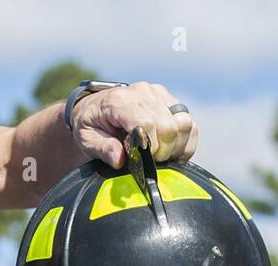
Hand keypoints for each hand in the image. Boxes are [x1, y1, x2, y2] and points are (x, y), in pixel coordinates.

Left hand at [71, 82, 197, 167]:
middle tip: (150, 161)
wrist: (95, 107)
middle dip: (164, 151)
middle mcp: (143, 92)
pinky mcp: (171, 101)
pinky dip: (185, 143)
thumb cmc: (89, 125)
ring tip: (160, 156)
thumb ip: (102, 149)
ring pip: (185, 123)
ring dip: (177, 147)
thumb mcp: (86, 140)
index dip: (149, 147)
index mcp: (119, 100)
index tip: (142, 160)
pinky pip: (190, 125)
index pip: (147, 123)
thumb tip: (120, 159)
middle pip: (169, 126)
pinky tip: (171, 151)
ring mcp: (159, 94)